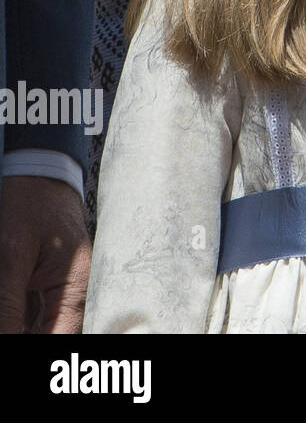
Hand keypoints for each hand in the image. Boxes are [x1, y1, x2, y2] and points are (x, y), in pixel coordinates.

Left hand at [0, 176, 90, 332]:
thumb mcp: (12, 258)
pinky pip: (40, 313)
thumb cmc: (31, 207)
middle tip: (8, 320)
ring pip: (45, 326)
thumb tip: (7, 338)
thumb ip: (9, 305)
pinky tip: (12, 313)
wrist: (40, 175)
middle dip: (22, 331)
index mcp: (78, 284)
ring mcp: (69, 286)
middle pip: (53, 333)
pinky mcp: (55, 282)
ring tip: (11, 307)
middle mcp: (80, 288)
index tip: (11, 338)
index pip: (59, 337)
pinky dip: (22, 318)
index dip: (33, 348)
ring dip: (21, 323)